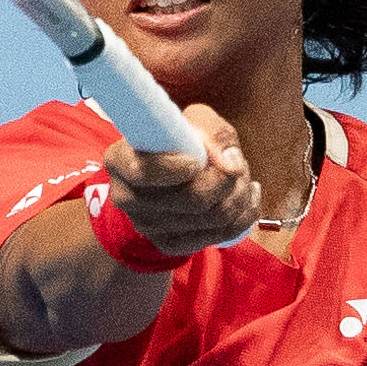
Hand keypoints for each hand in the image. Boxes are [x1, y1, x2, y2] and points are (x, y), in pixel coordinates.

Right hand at [96, 104, 262, 258]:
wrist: (173, 174)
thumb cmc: (180, 140)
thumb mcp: (194, 120)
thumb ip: (214, 132)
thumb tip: (231, 165)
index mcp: (120, 161)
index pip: (143, 172)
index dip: (176, 168)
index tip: (197, 160)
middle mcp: (127, 198)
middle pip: (192, 200)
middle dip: (226, 180)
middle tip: (238, 164)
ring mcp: (147, 226)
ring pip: (212, 218)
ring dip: (239, 195)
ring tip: (242, 177)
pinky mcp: (169, 245)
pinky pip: (220, 235)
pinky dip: (243, 215)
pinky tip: (246, 198)